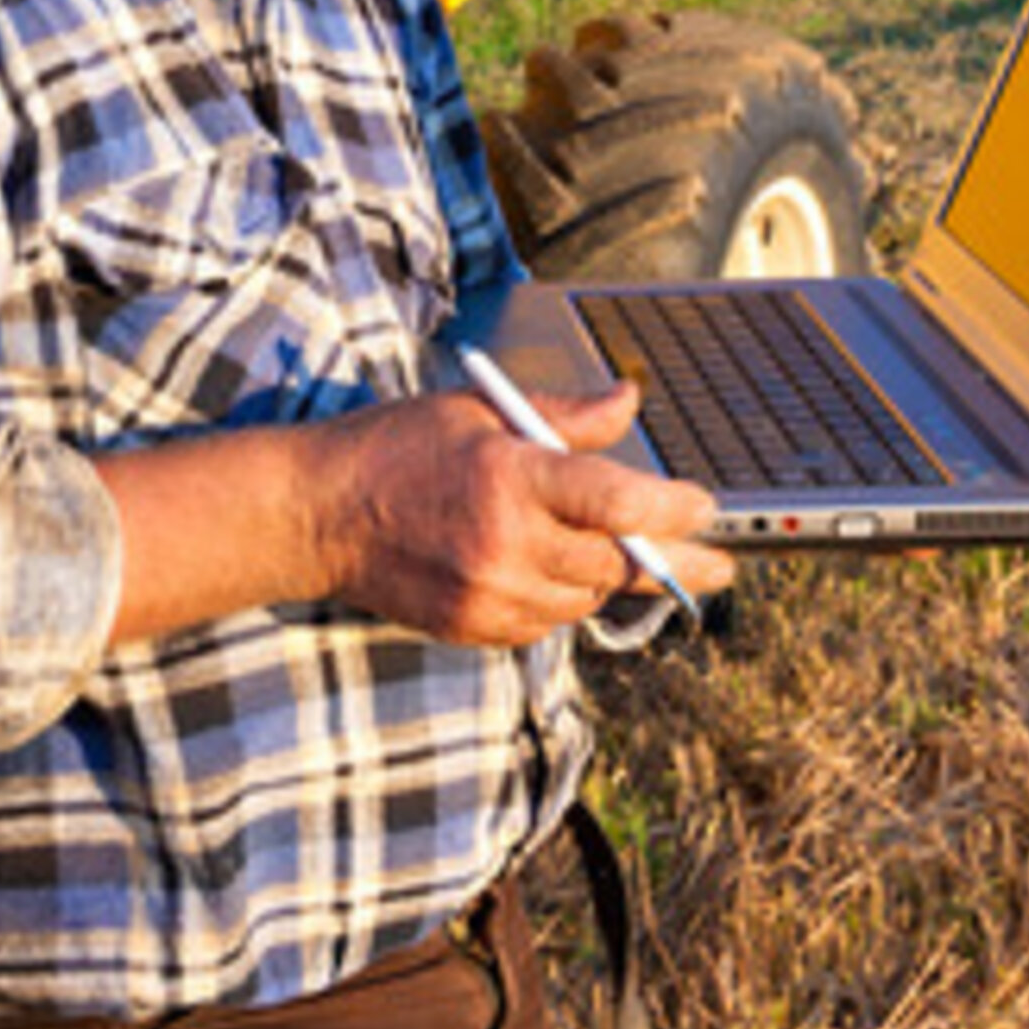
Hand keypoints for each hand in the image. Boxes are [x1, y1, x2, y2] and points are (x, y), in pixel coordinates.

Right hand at [303, 383, 727, 648]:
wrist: (317, 514)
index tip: (707, 508)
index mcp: (510, 476)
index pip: (617, 503)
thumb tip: (629, 401)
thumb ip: (563, 416)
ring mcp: (488, 594)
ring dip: (607, 578)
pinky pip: (547, 625)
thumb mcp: (480, 411)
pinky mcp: (473, 627)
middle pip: (614, 563)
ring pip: (585, 600)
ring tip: (608, 552)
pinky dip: (562, 600)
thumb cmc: (397, 448)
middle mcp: (504, 542)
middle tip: (711, 559)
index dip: (674, 510)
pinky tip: (551, 572)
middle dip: (664, 558)